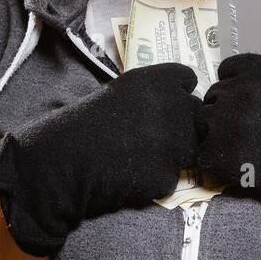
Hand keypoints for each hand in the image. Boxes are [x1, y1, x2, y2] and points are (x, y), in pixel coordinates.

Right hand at [0, 62, 201, 255]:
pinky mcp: (168, 175)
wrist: (64, 161)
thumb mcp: (120, 92)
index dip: (177, 93)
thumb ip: (152, 94)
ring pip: (190, 149)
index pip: (188, 79)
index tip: (163, 103)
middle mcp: (175, 106)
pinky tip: (133, 176)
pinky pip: (172, 177)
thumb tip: (176, 102)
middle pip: (196, 116)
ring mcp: (175, 143)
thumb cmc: (84, 122)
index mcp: (160, 79)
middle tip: (152, 136)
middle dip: (182, 125)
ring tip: (140, 157)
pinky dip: (156, 180)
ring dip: (173, 154)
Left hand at [195, 53, 260, 259]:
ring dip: (216, 137)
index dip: (234, 87)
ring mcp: (228, 123)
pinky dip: (216, 164)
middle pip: (213, 97)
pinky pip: (204, 155)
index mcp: (259, 71)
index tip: (243, 103)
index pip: (226, 70)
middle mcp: (239, 91)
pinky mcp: (222, 155)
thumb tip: (251, 80)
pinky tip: (237, 168)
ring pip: (204, 125)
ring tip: (240, 151)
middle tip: (245, 132)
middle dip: (224, 113)